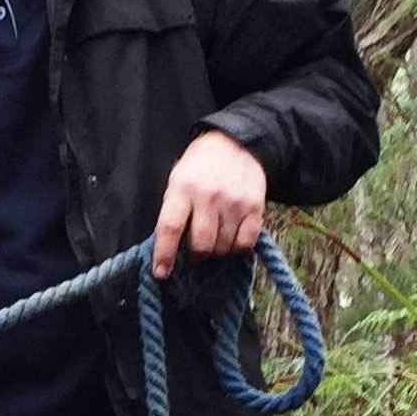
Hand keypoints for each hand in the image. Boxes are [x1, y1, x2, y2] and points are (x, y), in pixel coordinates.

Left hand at [151, 130, 266, 280]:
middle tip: (196, 249)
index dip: (164, 255)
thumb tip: (169, 248)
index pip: (170, 228)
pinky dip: (236, 248)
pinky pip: (245, 244)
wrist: (236, 142)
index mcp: (183, 188)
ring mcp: (234, 202)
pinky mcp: (255, 207)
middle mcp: (208, 196)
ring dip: (216, 250)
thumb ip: (174, 210)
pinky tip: (231, 238)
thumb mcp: (178, 179)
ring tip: (215, 236)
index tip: (161, 273)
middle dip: (196, 255)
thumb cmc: (200, 166)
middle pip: (200, 245)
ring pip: (223, 247)